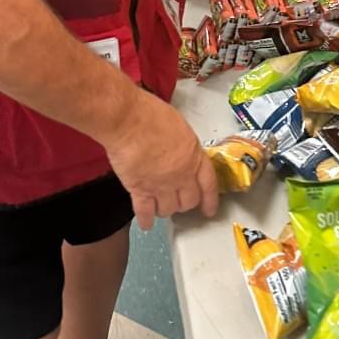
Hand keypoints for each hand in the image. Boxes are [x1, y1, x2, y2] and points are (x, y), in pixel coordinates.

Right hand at [105, 88, 218, 229]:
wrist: (128, 120)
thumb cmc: (152, 115)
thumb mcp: (180, 127)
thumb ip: (184, 146)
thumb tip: (181, 153)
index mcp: (194, 156)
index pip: (208, 183)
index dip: (210, 199)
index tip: (209, 209)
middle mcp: (182, 175)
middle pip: (189, 200)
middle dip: (185, 203)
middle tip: (179, 201)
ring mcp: (161, 185)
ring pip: (169, 209)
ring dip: (166, 209)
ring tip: (161, 206)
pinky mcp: (140, 190)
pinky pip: (145, 212)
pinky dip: (146, 220)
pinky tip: (146, 223)